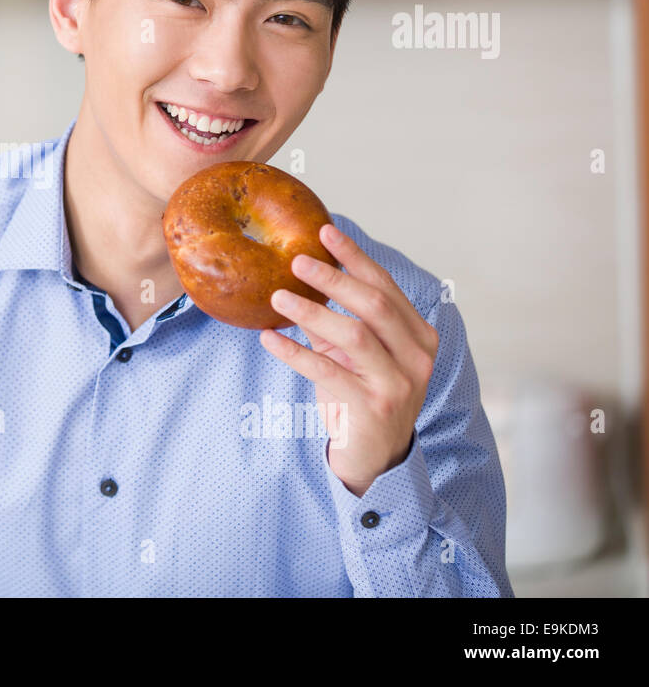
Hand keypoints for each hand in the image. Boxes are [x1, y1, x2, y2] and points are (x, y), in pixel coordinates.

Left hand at [258, 223, 438, 496]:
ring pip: (354, 335)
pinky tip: (269, 338)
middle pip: (373, 305)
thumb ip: (333, 320)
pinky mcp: (374, 407)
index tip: (324, 231)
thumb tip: (299, 278)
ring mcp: (399, 383)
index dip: (354, 257)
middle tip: (295, 261)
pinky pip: (329, 372)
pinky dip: (296, 352)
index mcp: (418, 335)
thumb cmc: (361, 395)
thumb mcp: (350, 354)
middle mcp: (417, 356)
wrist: (374, 457)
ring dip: (311, 312)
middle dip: (333, 278)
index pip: (384, 286)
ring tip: (277, 298)